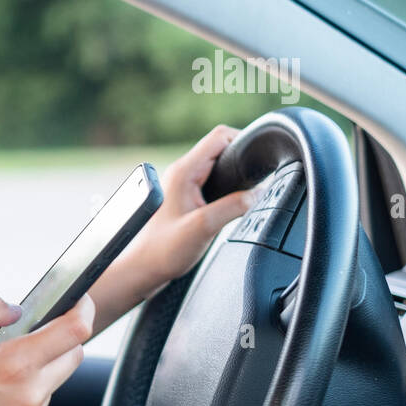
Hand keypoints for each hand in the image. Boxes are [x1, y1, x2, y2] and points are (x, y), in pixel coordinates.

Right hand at [0, 290, 94, 405]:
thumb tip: (17, 309)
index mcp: (14, 365)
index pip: (75, 331)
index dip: (82, 308)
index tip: (78, 300)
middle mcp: (30, 396)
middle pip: (72, 356)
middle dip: (58, 339)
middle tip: (23, 334)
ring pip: (53, 381)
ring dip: (36, 368)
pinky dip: (23, 393)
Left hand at [125, 124, 257, 297]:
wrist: (144, 267)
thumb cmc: (163, 250)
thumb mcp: (203, 227)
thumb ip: (233, 207)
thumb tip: (259, 193)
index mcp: (183, 172)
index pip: (219, 137)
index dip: (244, 140)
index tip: (261, 157)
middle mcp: (181, 173)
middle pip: (220, 147)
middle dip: (242, 157)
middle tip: (260, 175)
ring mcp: (183, 184)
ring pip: (216, 164)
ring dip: (235, 171)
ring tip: (250, 187)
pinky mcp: (186, 196)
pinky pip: (212, 179)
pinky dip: (227, 183)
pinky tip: (235, 199)